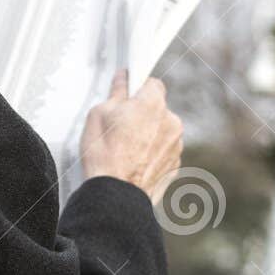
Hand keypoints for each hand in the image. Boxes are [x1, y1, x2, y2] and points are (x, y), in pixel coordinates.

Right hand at [79, 70, 183, 201]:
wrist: (116, 194)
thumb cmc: (105, 155)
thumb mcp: (98, 115)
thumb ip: (116, 93)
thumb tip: (122, 80)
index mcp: (153, 104)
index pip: (152, 83)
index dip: (138, 87)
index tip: (127, 93)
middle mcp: (171, 121)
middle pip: (158, 108)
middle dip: (142, 113)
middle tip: (119, 125)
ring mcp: (176, 145)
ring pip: (161, 130)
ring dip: (148, 134)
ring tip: (124, 148)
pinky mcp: (175, 165)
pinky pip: (163, 151)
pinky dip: (151, 153)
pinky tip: (133, 162)